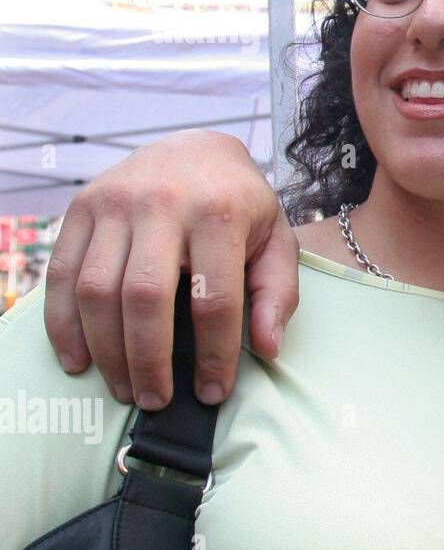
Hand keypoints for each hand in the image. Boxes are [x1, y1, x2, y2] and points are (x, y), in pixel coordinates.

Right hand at [43, 131, 300, 408]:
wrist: (196, 149)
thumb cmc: (241, 205)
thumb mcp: (277, 239)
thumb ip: (278, 292)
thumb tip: (267, 347)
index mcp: (220, 212)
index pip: (215, 299)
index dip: (214, 355)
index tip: (212, 392)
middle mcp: (163, 203)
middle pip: (145, 298)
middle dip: (149, 360)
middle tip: (156, 400)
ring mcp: (115, 203)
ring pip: (96, 291)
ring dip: (107, 351)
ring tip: (125, 388)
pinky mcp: (80, 207)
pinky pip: (60, 274)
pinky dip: (63, 325)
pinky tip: (79, 360)